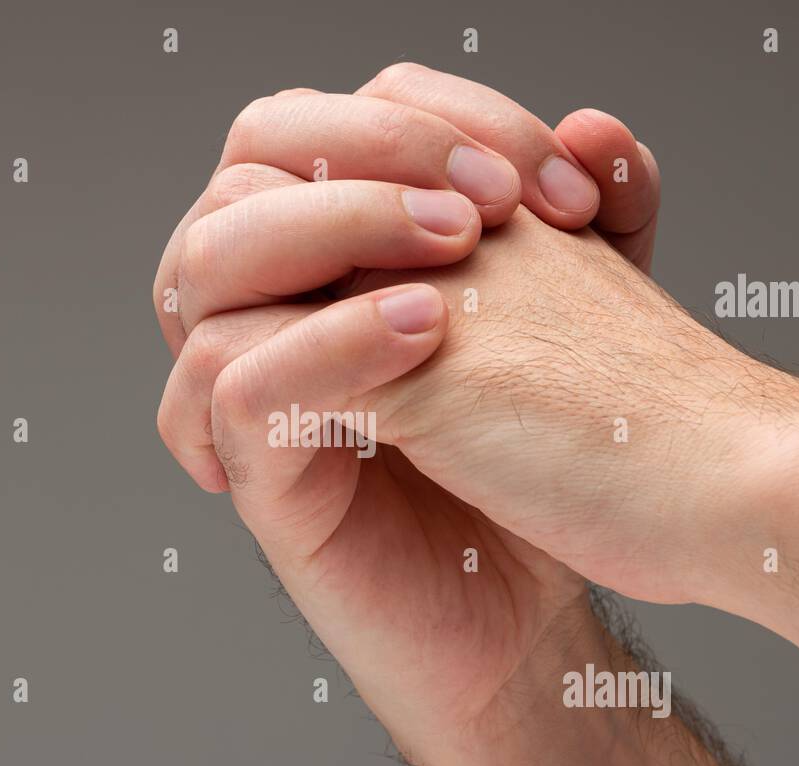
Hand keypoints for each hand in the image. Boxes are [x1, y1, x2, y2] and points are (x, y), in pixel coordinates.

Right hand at [153, 69, 660, 765]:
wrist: (535, 613)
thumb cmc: (544, 468)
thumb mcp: (584, 323)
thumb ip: (588, 222)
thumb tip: (594, 126)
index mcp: (340, 254)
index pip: (332, 119)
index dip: (434, 119)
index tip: (557, 180)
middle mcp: (284, 307)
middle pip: (247, 165)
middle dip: (370, 158)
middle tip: (480, 210)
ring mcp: (261, 390)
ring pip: (204, 262)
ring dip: (328, 236)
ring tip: (447, 272)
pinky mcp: (262, 479)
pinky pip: (227, 384)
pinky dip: (317, 345)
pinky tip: (417, 340)